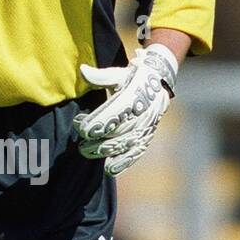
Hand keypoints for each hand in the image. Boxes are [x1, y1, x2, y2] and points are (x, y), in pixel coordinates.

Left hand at [73, 44, 177, 175]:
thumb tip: (83, 71)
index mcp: (133, 98)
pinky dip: (123, 162)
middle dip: (96, 141)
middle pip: (116, 133)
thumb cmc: (134, 78)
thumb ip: (100, 77)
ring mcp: (145, 128)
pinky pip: (136, 152)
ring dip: (105, 152)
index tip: (80, 125)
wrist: (159, 83)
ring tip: (88, 152)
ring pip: (124, 145)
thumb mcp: (119, 74)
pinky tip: (110, 169)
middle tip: (81, 144)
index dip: (95, 123)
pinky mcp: (147, 137)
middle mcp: (141, 115)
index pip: (112, 114)